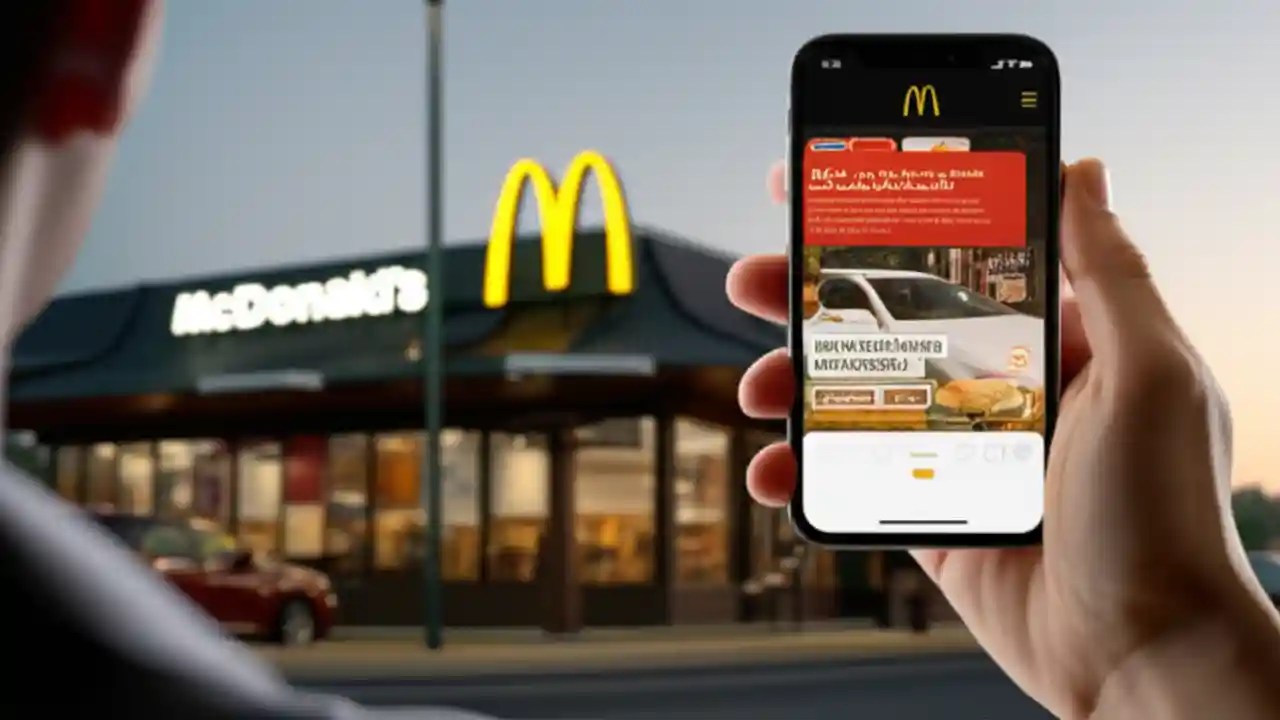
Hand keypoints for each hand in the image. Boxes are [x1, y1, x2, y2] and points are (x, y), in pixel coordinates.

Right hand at [728, 159, 1279, 716]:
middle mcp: (1003, 390)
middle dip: (813, 298)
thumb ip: (1110, 274)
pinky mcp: (930, 512)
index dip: (895, 222)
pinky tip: (774, 471)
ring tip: (758, 389)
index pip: (963, 261)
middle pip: (889, 325)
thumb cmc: (1164, 516)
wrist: (1140, 656)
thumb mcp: (1150, 376)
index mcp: (1058, 344)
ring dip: (794, 386)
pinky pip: (850, 478)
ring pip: (856, 398)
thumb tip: (1082, 171)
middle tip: (754, 279)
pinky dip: (803, 472)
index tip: (831, 186)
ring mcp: (959, 453)